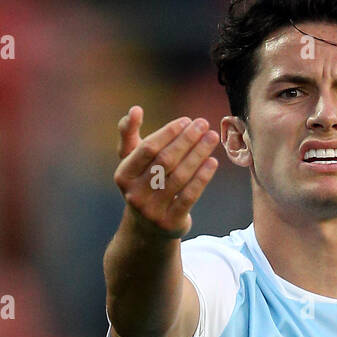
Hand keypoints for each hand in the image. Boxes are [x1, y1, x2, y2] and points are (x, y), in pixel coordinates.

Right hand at [113, 106, 219, 239]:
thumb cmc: (143, 183)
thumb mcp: (131, 161)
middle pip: (166, 161)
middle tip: (204, 124)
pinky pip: (190, 196)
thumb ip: (129, 133)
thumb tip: (135, 109)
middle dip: (187, 140)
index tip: (187, 120)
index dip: (169, 133)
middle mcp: (135, 194)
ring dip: (199, 154)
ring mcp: (152, 211)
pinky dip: (202, 177)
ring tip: (212, 138)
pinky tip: (212, 162)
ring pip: (180, 177)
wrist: (148, 227)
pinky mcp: (170, 222)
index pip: (148, 149)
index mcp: (123, 175)